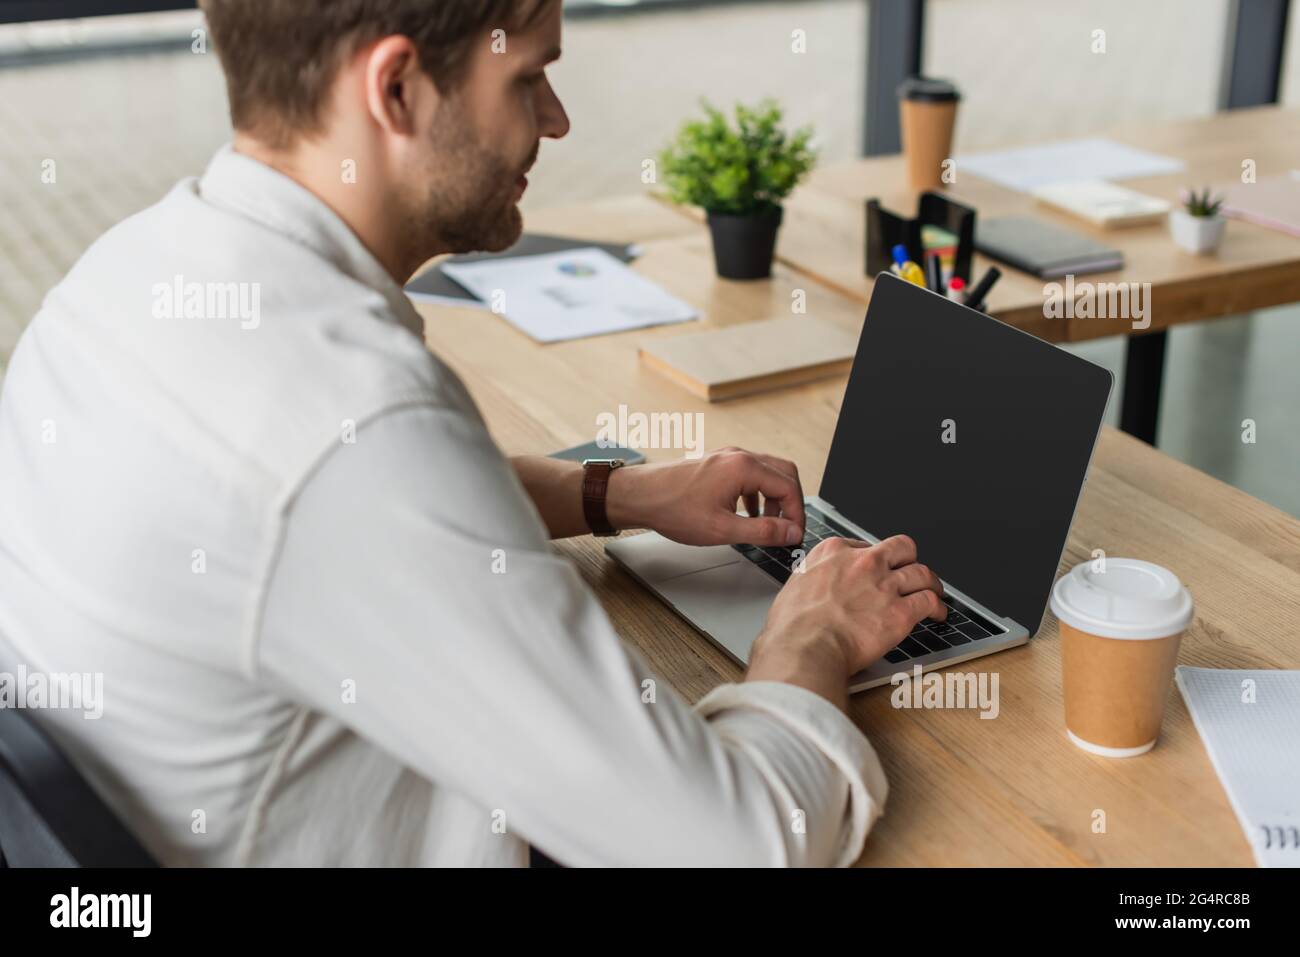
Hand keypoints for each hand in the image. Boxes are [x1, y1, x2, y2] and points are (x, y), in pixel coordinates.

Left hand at [606, 447, 804, 546]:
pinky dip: (757, 493)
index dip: (796, 514)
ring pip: (767, 473)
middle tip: (787, 528)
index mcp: (744, 468)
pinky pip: (749, 474)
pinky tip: (746, 513)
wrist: (639, 495)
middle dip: (790, 502)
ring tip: (766, 524)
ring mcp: (727, 457)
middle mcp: (738, 456)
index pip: (789, 487)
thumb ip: (762, 531)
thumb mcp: (722, 529)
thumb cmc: (673, 508)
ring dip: (773, 498)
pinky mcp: (717, 463)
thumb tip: (790, 532)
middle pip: (784, 473)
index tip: (794, 535)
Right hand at [746, 535, 946, 706]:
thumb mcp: (794, 587)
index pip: (865, 545)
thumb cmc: (792, 626)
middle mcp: (864, 563)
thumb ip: (812, 581)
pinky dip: (937, 607)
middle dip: (908, 559)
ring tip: (933, 591)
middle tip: (909, 570)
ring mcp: (885, 585)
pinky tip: (937, 613)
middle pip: (901, 548)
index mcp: (834, 552)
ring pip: (922, 573)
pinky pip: (929, 601)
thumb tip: (813, 592)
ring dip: (930, 582)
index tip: (877, 569)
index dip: (875, 559)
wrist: (804, 647)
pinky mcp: (900, 612)